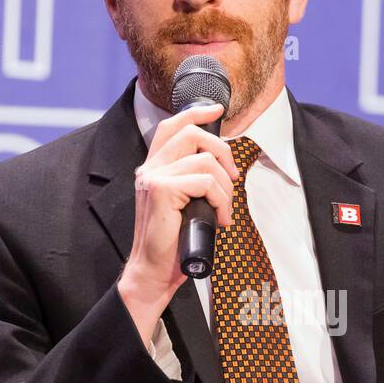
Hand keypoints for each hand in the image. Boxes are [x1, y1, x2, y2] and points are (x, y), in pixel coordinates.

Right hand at [117, 103, 239, 338]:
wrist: (153, 272)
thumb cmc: (172, 244)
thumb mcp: (186, 205)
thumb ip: (194, 183)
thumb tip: (223, 167)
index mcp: (153, 168)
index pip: (172, 126)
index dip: (196, 113)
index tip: (217, 110)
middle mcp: (149, 168)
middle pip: (192, 133)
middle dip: (223, 150)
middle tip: (233, 177)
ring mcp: (153, 177)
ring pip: (205, 161)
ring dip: (226, 187)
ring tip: (224, 210)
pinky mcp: (162, 190)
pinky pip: (205, 181)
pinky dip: (221, 200)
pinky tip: (220, 220)